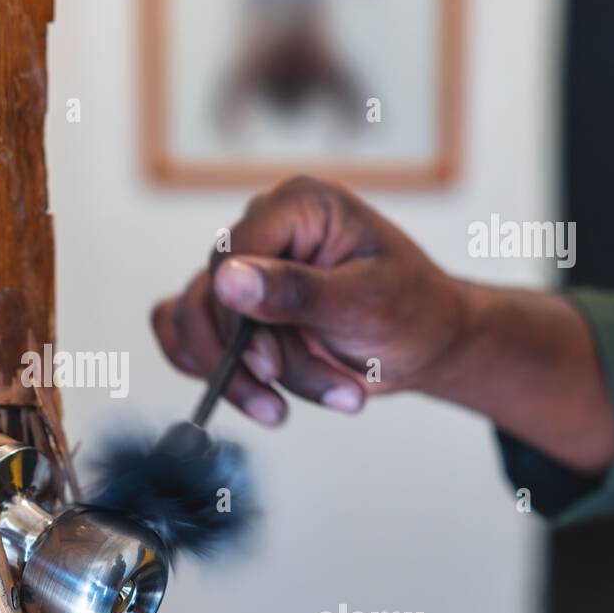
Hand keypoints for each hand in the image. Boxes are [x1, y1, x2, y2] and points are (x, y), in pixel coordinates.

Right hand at [152, 176, 473, 424]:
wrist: (427, 344)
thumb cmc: (413, 312)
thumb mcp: (365, 302)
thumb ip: (296, 291)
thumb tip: (228, 280)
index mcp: (297, 206)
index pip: (231, 255)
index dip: (241, 317)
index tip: (271, 366)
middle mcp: (264, 230)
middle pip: (210, 298)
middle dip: (255, 362)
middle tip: (289, 401)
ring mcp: (245, 271)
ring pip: (198, 327)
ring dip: (245, 380)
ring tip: (297, 406)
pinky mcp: (233, 309)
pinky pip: (186, 338)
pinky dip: (216, 377)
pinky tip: (261, 398)